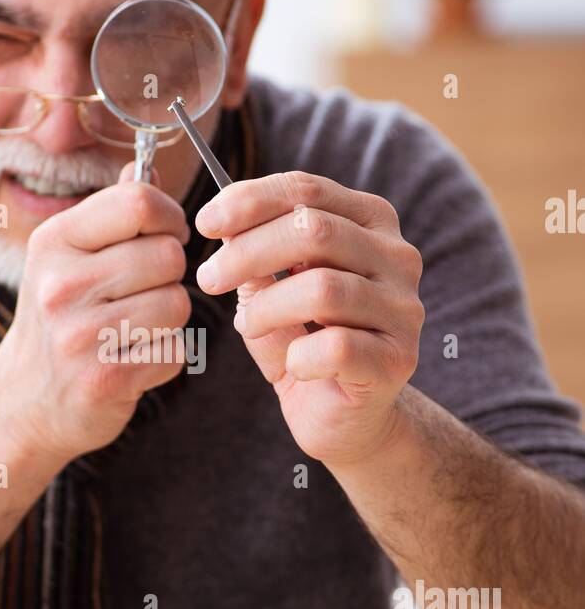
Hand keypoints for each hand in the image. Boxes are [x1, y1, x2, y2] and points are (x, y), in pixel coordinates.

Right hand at [0, 164, 190, 467]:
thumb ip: (108, 214)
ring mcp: (82, 336)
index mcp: (53, 242)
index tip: (165, 234)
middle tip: (143, 291)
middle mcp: (61, 285)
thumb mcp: (64, 258)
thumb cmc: (56, 320)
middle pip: (168, 256)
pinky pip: (174, 351)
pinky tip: (132, 360)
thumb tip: (145, 167)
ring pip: (177, 304)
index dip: (169, 216)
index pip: (139, 203)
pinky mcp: (107, 379)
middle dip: (169, 274)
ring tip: (136, 327)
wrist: (25, 403)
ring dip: (168, 318)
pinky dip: (164, 357)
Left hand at [195, 170, 423, 466]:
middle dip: (248, 251)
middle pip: (313, 230)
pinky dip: (299, 356)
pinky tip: (293, 364)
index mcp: (369, 223)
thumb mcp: (271, 292)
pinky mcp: (397, 360)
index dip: (250, 200)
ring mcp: (403, 308)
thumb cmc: (306, 343)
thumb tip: (226, 229)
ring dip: (267, 307)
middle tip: (208, 277)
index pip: (307, 191)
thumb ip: (255, 260)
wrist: (347, 418)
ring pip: (323, 288)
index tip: (204, 222)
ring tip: (246, 324)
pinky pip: (338, 347)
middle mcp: (397, 256)